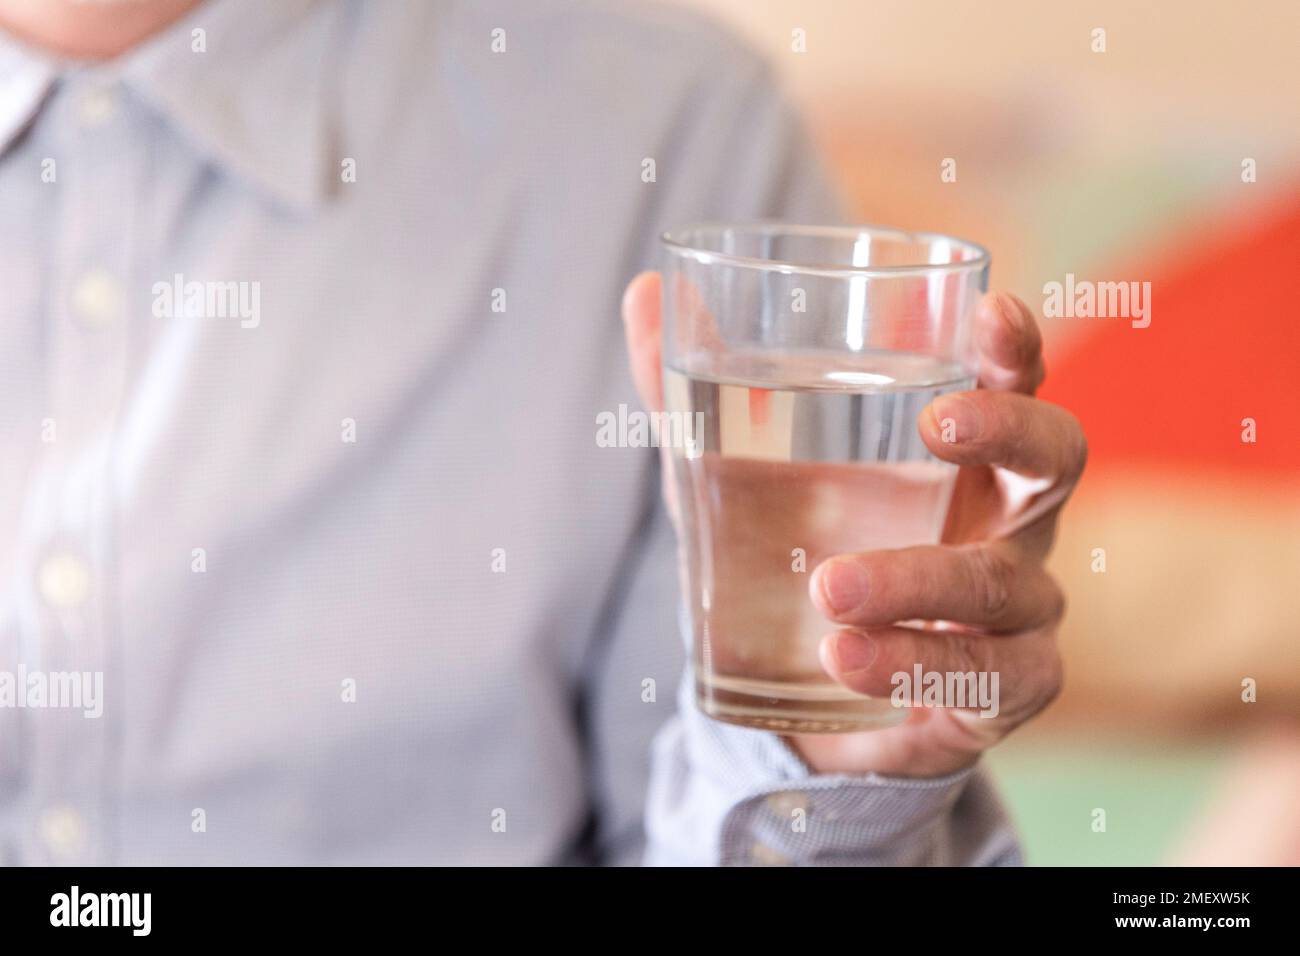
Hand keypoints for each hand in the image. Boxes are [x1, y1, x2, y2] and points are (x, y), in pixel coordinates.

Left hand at [622, 272, 1085, 777]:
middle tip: (934, 427)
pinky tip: (845, 659)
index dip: (1015, 347)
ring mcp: (1020, 604)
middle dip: (1010, 430)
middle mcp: (1009, 519)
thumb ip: (691, 391)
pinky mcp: (1009, 686)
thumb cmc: (796, 553)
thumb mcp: (733, 474)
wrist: (806, 692)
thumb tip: (643, 292)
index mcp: (961, 453)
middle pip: (1058, 457)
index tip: (991, 311)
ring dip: (919, 579)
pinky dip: (914, 664)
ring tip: (829, 589)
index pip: (1012, 382)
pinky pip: (990, 677)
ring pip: (1003, 582)